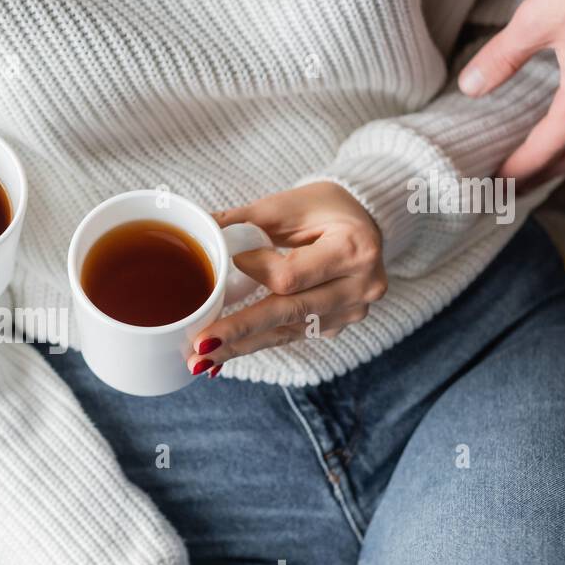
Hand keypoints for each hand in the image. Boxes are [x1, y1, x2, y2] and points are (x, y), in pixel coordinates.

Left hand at [188, 182, 386, 373]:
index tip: (230, 262)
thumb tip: (199, 228)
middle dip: (240, 329)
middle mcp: (359, 287)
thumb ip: (243, 220)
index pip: (291, 275)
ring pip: (286, 332)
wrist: (364, 223)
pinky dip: (255, 343)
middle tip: (200, 343)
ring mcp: (350, 312)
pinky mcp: (336, 325)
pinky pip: (289, 335)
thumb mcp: (287, 205)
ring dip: (240, 346)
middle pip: (289, 312)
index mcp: (353, 249)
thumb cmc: (325, 208)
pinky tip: (223, 355)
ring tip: (200, 359)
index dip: (255, 270)